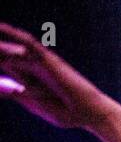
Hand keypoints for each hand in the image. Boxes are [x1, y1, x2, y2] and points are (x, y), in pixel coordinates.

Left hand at [0, 22, 118, 129]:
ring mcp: (39, 62)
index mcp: (28, 79)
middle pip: (3, 52)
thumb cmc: (69, 114)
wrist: (91, 114)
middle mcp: (32, 67)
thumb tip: (4, 89)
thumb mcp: (37, 106)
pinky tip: (0, 27)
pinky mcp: (48, 60)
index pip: (2, 65)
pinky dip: (13, 33)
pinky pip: (28, 43)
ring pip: (11, 46)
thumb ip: (20, 96)